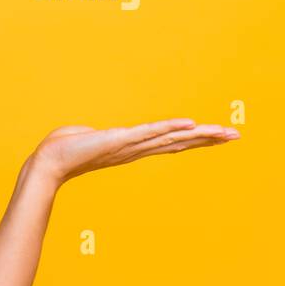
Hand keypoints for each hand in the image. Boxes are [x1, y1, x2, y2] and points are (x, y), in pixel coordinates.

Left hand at [30, 118, 239, 186]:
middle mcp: (136, 149)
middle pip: (179, 142)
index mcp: (132, 148)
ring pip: (172, 138)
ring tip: (225, 132)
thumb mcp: (87, 139)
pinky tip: (190, 124)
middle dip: (208, 138)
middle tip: (236, 135)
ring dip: (199, 134)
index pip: (169, 142)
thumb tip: (93, 136)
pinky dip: (169, 127)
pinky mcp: (120, 140)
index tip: (217, 135)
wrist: (47, 161)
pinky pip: (149, 132)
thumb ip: (97, 136)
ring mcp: (130, 146)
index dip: (194, 138)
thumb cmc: (63, 149)